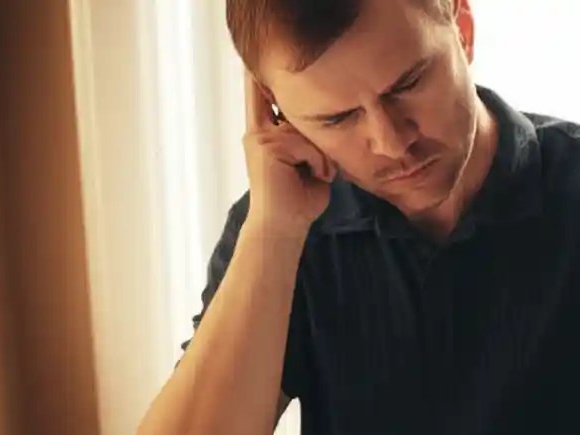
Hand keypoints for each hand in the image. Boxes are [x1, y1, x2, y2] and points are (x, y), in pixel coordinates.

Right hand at [242, 75, 335, 238]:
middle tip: (317, 170)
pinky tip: (314, 177)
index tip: (258, 60)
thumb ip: (308, 142)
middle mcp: (258, 132)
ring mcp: (260, 137)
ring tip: (317, 176)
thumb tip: (319, 127)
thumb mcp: (309, 164)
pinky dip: (318, 162)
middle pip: (297, 113)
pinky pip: (306, 143)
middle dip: (316, 142)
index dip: (262, 78)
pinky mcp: (267, 145)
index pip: (263, 98)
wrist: (283, 229)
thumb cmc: (299, 202)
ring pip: (306, 130)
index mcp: (264, 136)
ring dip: (320, 156)